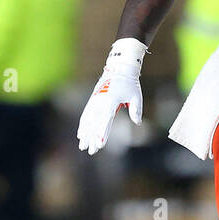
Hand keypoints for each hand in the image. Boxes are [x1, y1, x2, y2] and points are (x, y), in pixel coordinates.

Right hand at [77, 39, 146, 154]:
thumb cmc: (130, 83)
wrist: (120, 68)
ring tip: (82, 146)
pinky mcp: (93, 100)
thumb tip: (137, 123)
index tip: (99, 144)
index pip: (105, 121)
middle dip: (92, 139)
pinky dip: (83, 124)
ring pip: (87, 120)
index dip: (102, 133)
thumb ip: (136, 110)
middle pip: (94, 124)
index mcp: (111, 101)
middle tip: (90, 151)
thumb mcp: (136, 96)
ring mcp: (95, 101)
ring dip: (84, 134)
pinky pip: (85, 114)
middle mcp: (100, 102)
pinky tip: (80, 133)